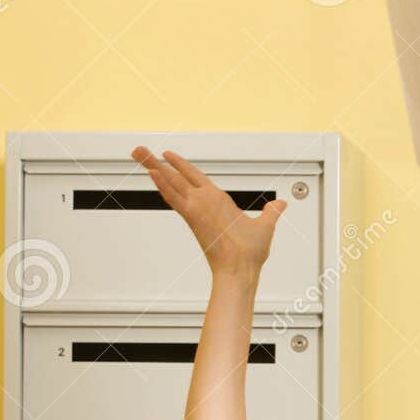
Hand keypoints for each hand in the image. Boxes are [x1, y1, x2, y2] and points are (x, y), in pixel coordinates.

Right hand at [131, 147, 287, 275]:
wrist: (242, 270)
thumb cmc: (250, 255)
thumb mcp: (265, 226)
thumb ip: (271, 212)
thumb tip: (281, 204)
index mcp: (217, 203)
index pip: (194, 178)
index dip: (181, 165)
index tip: (168, 155)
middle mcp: (203, 204)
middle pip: (176, 177)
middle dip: (156, 162)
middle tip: (139, 150)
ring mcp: (196, 210)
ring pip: (171, 183)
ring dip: (153, 167)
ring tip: (138, 152)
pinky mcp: (193, 218)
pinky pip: (176, 198)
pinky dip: (164, 185)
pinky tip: (152, 172)